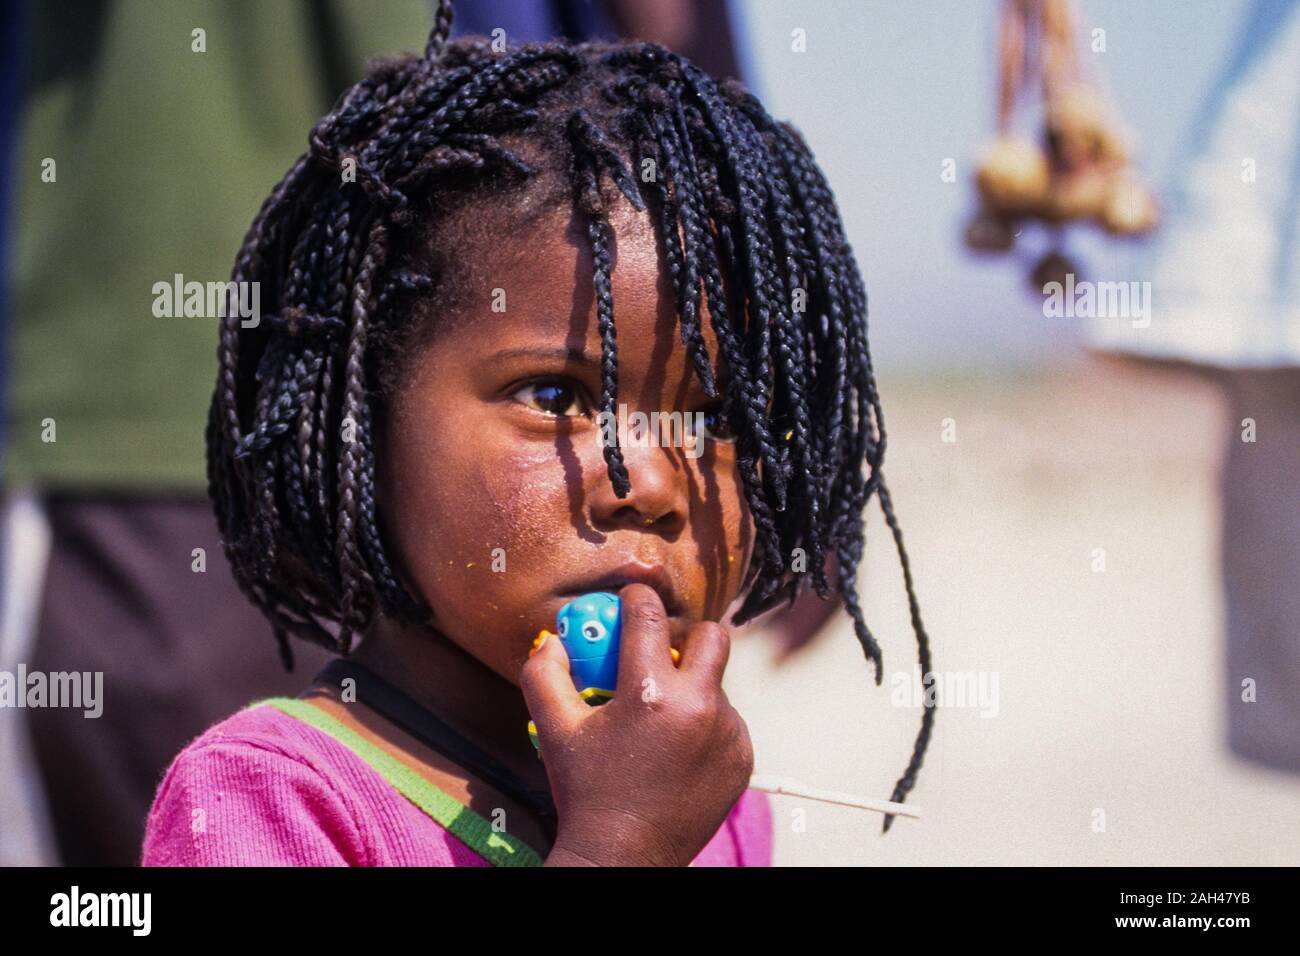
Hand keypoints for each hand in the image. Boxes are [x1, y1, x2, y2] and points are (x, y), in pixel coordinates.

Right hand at [520, 583, 753, 865]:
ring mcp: (727, 734)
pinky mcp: (741, 758)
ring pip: (716, 684)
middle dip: (687, 635)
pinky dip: (704, 724)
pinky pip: (727, 720)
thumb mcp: (554, 729)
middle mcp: (698, 709)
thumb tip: (553, 639)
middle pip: (712, 637)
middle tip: (661, 654)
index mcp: (650, 694)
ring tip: (658, 720)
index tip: (630, 601)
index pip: (650, 615)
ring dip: (691, 689)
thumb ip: (545, 674)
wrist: (624, 855)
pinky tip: (675, 748)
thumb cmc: (587, 792)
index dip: (636, 597)